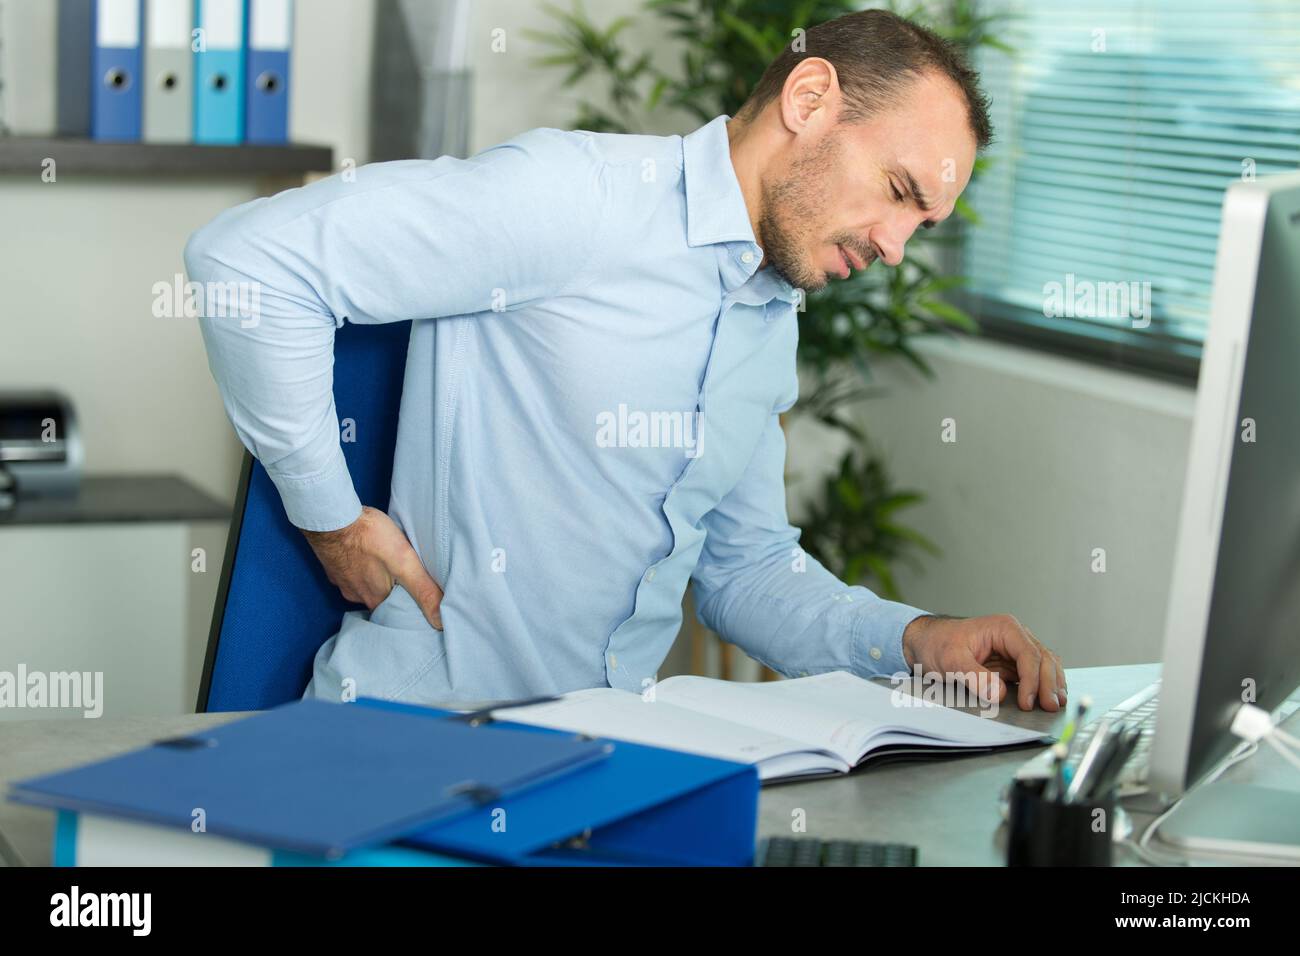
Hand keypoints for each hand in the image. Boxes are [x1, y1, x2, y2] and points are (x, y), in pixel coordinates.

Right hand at [300, 506, 443, 629]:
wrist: (331, 517)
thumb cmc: (368, 536)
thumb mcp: (405, 562)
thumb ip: (423, 590)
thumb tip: (441, 622)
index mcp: (374, 599)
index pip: (396, 612)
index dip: (410, 606)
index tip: (420, 598)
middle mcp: (356, 594)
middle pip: (381, 599)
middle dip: (395, 592)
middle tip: (408, 579)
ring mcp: (342, 580)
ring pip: (365, 585)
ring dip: (378, 578)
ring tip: (391, 566)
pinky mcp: (334, 564)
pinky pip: (352, 571)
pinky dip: (362, 566)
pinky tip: (370, 555)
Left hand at [901, 613, 1065, 710]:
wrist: (926, 642)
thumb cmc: (937, 644)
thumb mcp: (950, 660)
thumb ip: (974, 676)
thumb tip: (999, 694)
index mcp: (1004, 628)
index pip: (1029, 653)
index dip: (1033, 679)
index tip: (1027, 701)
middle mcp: (1015, 635)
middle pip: (1043, 658)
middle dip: (1048, 683)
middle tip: (1050, 707)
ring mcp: (1015, 649)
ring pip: (1045, 665)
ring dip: (1052, 685)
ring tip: (1055, 705)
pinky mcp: (1012, 663)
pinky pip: (1035, 673)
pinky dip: (1043, 686)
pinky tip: (1047, 699)